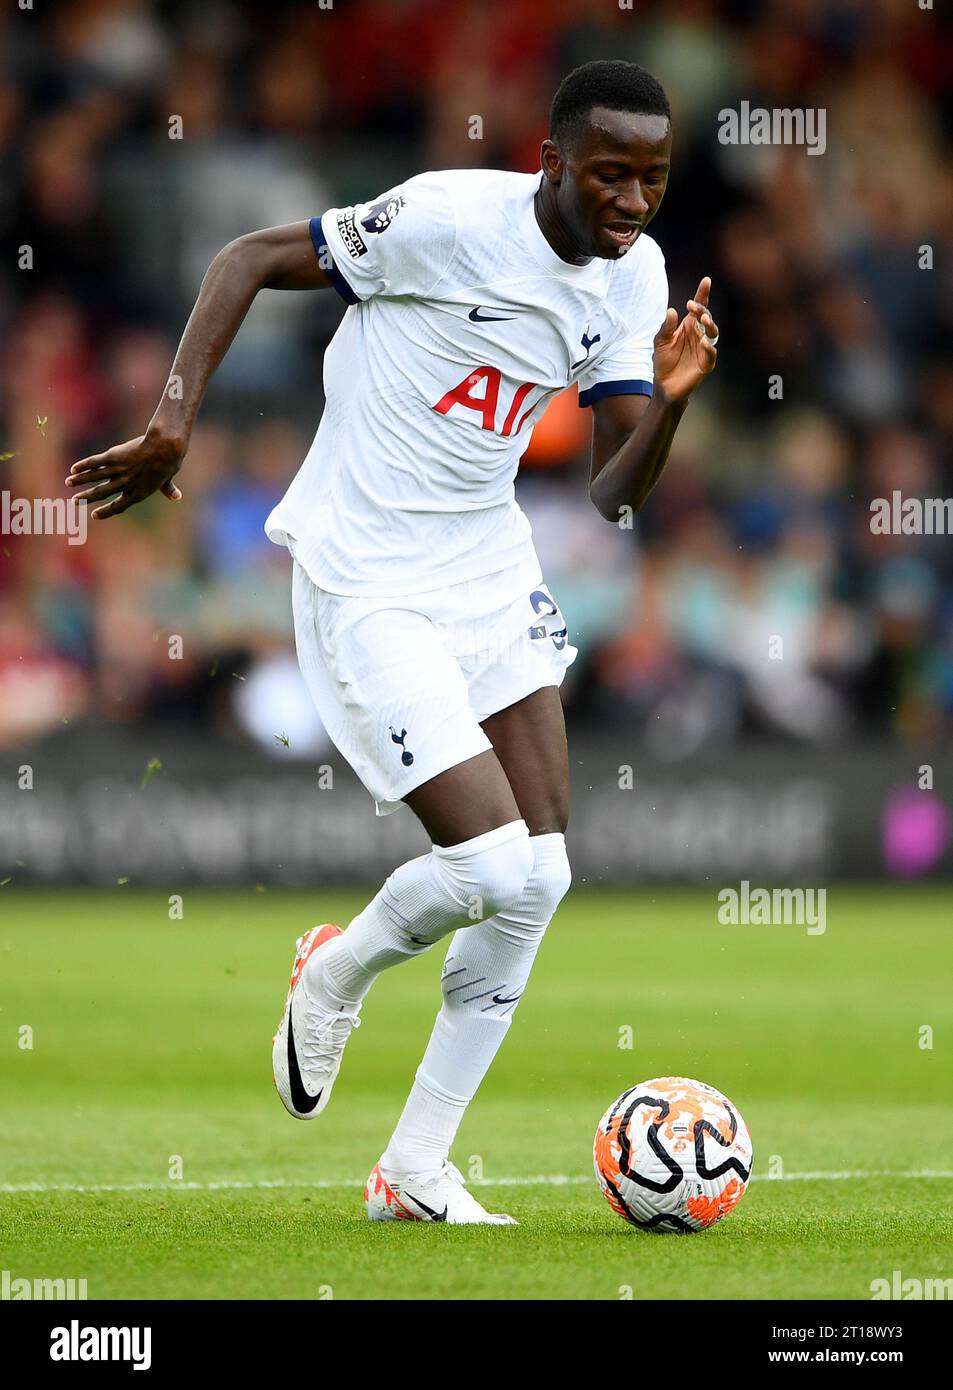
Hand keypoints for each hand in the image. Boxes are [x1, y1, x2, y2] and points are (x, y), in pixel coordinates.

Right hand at [66, 430, 184, 519]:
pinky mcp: (113, 456)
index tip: (94, 514)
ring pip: (94, 478)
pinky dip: (83, 466)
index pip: (118, 506)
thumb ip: (168, 489)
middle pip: (101, 493)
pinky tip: (73, 469)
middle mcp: (125, 484)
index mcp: (137, 493)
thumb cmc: (168, 463)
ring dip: (80, 481)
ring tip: (69, 484)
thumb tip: (177, 497)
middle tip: (74, 502)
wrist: (163, 448)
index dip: (105, 511)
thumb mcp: (167, 478)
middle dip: (86, 498)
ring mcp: (118, 470)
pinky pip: (95, 463)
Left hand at [652, 276, 718, 403]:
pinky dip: (709, 348)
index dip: (703, 294)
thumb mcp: (661, 341)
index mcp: (689, 326)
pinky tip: (703, 343)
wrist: (664, 385)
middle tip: (692, 305)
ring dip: (709, 324)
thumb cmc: (664, 361)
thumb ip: (666, 327)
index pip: (699, 307)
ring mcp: (704, 348)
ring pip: (713, 333)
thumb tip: (672, 310)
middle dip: (701, 309)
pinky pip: (711, 354)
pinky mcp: (706, 363)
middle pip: (706, 317)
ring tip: (702, 319)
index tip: (706, 280)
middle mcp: (699, 334)